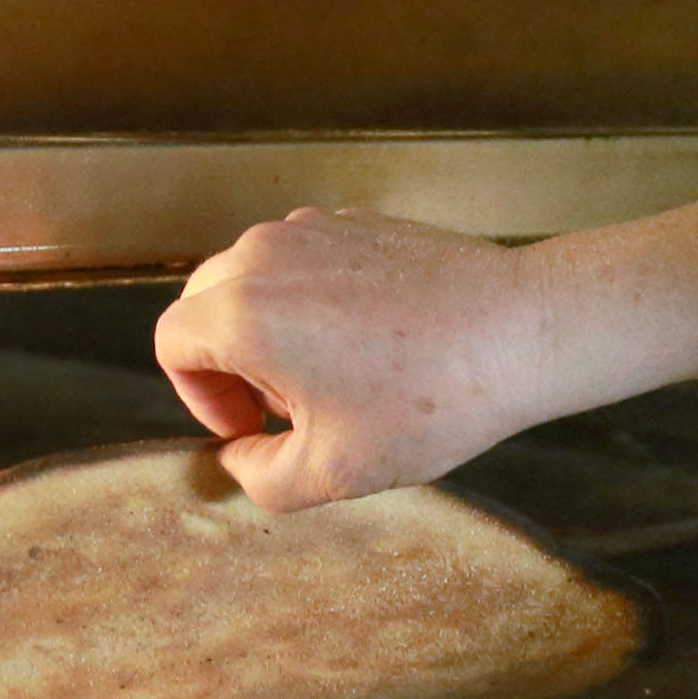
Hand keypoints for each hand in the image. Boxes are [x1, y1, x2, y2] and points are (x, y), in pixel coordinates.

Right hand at [152, 212, 579, 510]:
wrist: (524, 331)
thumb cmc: (432, 403)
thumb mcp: (334, 472)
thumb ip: (259, 477)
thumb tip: (239, 455)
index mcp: (243, 312)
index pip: (173, 346)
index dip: (199, 398)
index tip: (253, 427)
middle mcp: (265, 254)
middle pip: (205, 307)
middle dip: (230, 364)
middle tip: (289, 410)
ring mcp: (314, 228)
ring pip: (254, 280)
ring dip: (271, 331)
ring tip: (335, 378)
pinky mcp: (358, 221)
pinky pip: (305, 262)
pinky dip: (314, 301)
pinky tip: (374, 343)